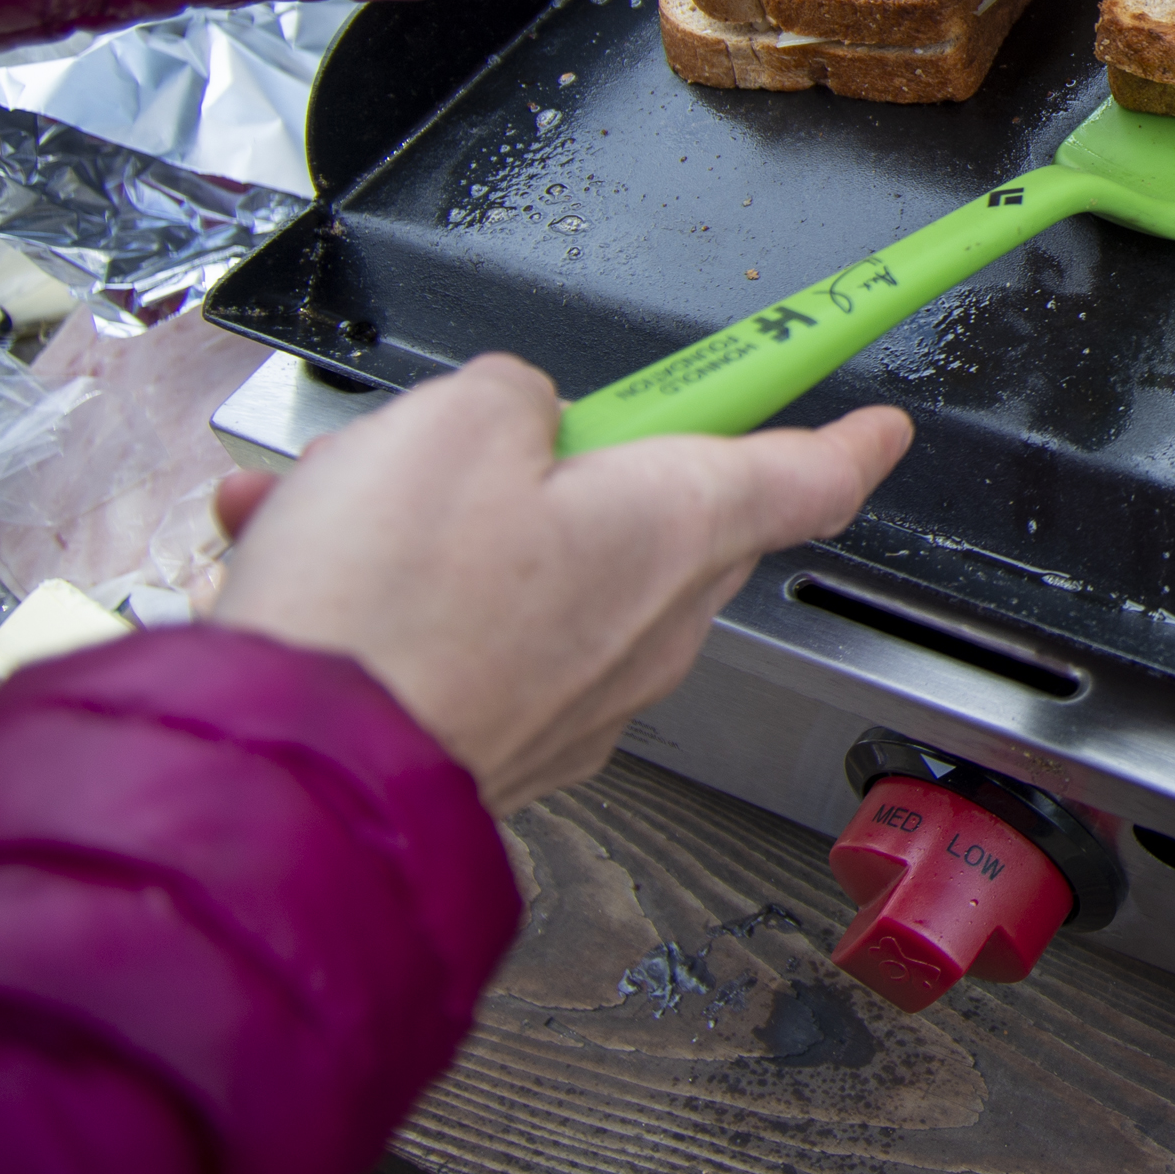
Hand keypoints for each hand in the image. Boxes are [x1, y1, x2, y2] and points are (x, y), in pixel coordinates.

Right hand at [210, 356, 910, 811]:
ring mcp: (584, 693)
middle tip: (482, 433)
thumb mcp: (452, 420)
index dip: (847, 442)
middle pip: (655, 513)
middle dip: (573, 465)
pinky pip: (467, 637)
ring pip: (539, 570)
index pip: (806, 476)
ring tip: (334, 505)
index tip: (880, 428)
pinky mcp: (505, 741)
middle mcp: (655, 620)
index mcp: (678, 524)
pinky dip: (391, 598)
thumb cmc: (394, 605)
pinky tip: (294, 569)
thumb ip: (509, 397)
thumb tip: (512, 420)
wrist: (301, 776)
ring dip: (441, 527)